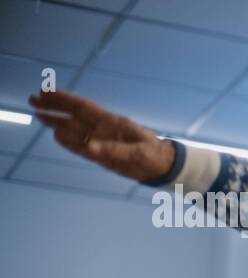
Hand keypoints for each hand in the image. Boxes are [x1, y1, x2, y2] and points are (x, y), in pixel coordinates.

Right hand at [28, 90, 174, 182]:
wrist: (164, 166)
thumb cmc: (153, 155)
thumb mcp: (137, 153)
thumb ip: (113, 150)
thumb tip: (89, 147)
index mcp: (111, 123)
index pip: (82, 107)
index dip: (63, 99)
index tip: (45, 91)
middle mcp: (103, 129)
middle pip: (74, 115)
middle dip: (54, 107)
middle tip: (32, 100)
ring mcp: (102, 140)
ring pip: (74, 129)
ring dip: (56, 122)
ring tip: (38, 115)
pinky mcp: (103, 153)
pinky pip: (82, 146)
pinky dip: (69, 141)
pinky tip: (57, 135)